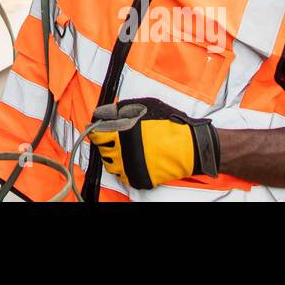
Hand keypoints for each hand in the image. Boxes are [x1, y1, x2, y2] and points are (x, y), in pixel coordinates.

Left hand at [88, 97, 220, 189]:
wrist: (189, 146)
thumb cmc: (168, 122)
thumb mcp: (144, 106)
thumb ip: (122, 109)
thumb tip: (106, 113)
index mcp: (120, 132)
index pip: (96, 133)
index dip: (95, 129)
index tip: (96, 128)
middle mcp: (121, 150)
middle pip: (102, 149)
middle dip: (104, 142)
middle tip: (110, 138)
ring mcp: (129, 166)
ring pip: (110, 164)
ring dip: (112, 156)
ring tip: (121, 149)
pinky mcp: (137, 178)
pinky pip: (123, 175)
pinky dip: (123, 168)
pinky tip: (130, 160)